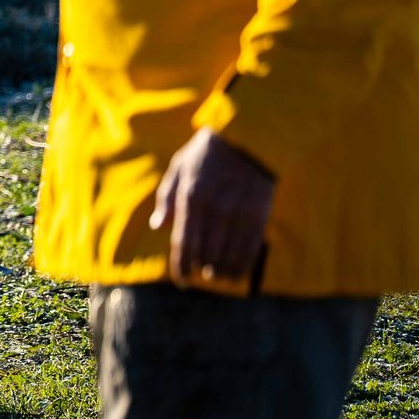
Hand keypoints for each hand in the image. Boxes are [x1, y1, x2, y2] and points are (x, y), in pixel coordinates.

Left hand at [149, 127, 274, 286]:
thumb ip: (167, 198)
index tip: (182, 281)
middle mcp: (214, 208)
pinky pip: (251, 248)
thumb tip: (159, 227)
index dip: (182, 266)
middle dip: (201, 269)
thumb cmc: (205, 154)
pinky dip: (244, 264)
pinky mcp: (260, 214)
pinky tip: (238, 272)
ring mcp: (239, 212)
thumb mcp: (178, 169)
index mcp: (191, 197)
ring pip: (229, 254)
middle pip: (206, 252)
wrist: (246, 138)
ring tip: (218, 276)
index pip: (184, 242)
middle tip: (200, 275)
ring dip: (222, 271)